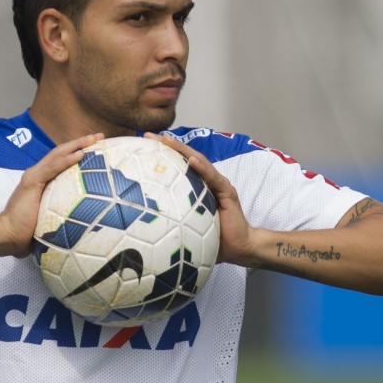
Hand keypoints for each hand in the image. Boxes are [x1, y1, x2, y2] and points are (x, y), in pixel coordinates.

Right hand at [0, 133, 103, 257]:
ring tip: (94, 138)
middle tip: (100, 136)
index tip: (96, 147)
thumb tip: (78, 217)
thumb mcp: (47, 215)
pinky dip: (67, 159)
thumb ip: (58, 210)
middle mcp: (36, 173)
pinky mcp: (32, 182)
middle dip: (81, 142)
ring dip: (77, 145)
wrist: (6, 235)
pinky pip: (52, 167)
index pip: (61, 160)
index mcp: (40, 180)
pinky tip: (80, 154)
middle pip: (61, 152)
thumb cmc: (26, 230)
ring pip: (58, 155)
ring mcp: (33, 176)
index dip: (77, 151)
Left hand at [146, 133, 255, 265]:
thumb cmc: (213, 236)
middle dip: (168, 144)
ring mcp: (219, 184)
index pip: (179, 164)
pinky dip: (202, 168)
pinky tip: (191, 160)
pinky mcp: (227, 192)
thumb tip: (147, 220)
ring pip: (199, 161)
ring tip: (167, 140)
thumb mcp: (188, 224)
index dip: (163, 153)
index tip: (143, 145)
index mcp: (198, 185)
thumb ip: (173, 217)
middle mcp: (208, 180)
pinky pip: (213, 178)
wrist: (239, 246)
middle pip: (187, 157)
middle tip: (149, 136)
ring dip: (182, 149)